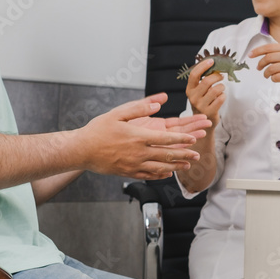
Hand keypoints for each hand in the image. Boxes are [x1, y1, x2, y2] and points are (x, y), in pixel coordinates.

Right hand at [80, 94, 203, 179]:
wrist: (81, 150)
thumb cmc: (98, 130)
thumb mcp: (118, 113)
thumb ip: (140, 108)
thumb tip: (159, 102)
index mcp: (139, 137)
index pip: (167, 138)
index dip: (182, 139)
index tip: (194, 139)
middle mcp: (139, 153)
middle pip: (168, 155)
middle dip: (185, 155)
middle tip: (198, 155)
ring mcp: (134, 165)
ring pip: (160, 168)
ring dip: (176, 166)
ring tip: (187, 165)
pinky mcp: (128, 173)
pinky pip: (148, 176)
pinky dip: (160, 175)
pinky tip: (167, 173)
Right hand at [184, 58, 225, 124]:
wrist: (203, 120)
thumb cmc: (203, 101)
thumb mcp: (199, 91)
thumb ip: (204, 80)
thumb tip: (214, 66)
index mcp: (189, 89)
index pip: (194, 75)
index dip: (203, 66)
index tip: (211, 61)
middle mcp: (193, 97)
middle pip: (207, 81)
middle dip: (217, 76)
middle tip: (221, 76)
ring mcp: (200, 105)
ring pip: (215, 90)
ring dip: (222, 86)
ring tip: (222, 88)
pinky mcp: (209, 112)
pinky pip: (220, 99)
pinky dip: (224, 95)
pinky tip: (222, 96)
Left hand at [250, 43, 279, 89]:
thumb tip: (269, 54)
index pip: (269, 47)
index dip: (257, 51)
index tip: (250, 55)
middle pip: (267, 58)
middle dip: (260, 64)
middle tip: (258, 68)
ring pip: (270, 69)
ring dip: (266, 73)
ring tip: (267, 75)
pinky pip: (276, 77)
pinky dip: (274, 79)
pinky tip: (276, 79)